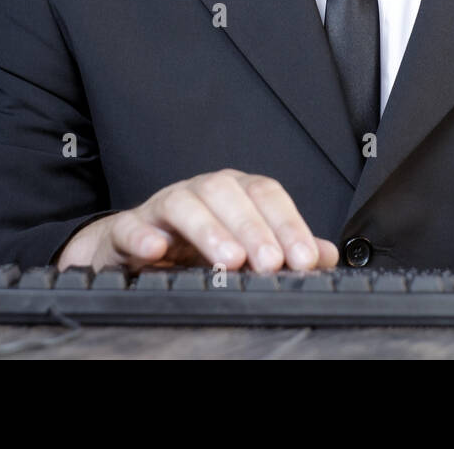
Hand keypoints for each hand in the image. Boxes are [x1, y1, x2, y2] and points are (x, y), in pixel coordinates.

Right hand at [56, 168, 341, 271]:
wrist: (133, 251)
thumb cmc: (194, 246)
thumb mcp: (244, 248)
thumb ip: (284, 249)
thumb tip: (327, 256)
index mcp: (233, 192)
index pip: (266, 195)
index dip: (288, 224)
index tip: (304, 259)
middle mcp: (200, 191)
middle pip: (228, 193)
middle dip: (253, 228)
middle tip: (271, 263)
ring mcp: (162, 207)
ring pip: (183, 202)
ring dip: (209, 229)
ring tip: (228, 260)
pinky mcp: (126, 228)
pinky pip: (129, 225)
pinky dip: (143, 234)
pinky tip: (157, 249)